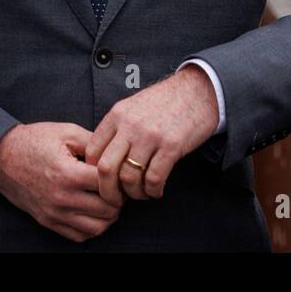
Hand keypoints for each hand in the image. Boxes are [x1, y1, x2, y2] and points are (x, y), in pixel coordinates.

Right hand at [0, 122, 123, 242]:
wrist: (1, 156)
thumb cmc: (34, 141)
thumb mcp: (66, 132)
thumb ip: (95, 143)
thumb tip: (117, 154)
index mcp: (68, 174)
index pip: (109, 185)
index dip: (120, 177)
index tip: (120, 171)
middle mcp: (62, 198)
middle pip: (107, 209)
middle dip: (118, 198)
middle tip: (118, 186)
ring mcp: (54, 213)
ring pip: (97, 228)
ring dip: (108, 216)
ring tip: (108, 200)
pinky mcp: (48, 221)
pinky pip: (79, 236)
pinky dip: (92, 227)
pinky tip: (93, 211)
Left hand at [85, 66, 218, 203]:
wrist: (198, 90)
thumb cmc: (164, 102)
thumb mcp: (133, 107)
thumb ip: (117, 128)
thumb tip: (102, 158)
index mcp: (117, 115)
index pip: (92, 151)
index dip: (93, 172)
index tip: (103, 181)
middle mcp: (130, 125)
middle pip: (105, 169)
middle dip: (107, 192)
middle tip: (116, 200)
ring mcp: (150, 135)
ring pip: (129, 178)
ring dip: (134, 194)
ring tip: (141, 194)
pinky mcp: (171, 146)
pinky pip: (154, 179)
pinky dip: (152, 191)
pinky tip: (156, 191)